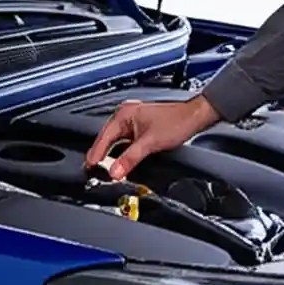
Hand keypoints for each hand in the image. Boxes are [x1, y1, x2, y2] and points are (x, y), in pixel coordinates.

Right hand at [83, 95, 220, 179]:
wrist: (194, 117)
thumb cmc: (177, 122)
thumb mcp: (150, 143)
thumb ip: (130, 158)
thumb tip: (115, 171)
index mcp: (124, 114)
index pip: (104, 137)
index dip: (96, 154)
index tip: (89, 167)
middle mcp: (126, 115)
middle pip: (107, 139)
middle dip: (101, 155)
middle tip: (93, 170)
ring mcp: (133, 120)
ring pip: (116, 141)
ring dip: (111, 154)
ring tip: (105, 168)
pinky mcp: (140, 127)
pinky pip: (124, 141)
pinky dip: (121, 151)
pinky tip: (120, 160)